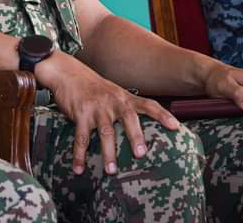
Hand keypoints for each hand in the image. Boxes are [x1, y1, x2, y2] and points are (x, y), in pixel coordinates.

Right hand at [35, 52, 179, 174]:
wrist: (67, 72)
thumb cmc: (92, 86)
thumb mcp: (113, 93)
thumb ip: (125, 106)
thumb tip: (139, 129)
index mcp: (124, 97)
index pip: (148, 105)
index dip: (162, 115)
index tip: (176, 126)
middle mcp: (113, 101)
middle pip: (129, 118)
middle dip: (135, 136)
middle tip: (141, 154)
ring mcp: (97, 107)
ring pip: (106, 132)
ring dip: (108, 153)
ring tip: (111, 171)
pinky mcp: (80, 114)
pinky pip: (81, 137)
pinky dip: (79, 155)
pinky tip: (79, 168)